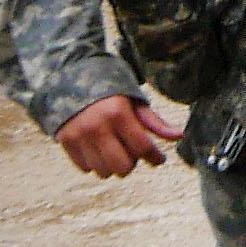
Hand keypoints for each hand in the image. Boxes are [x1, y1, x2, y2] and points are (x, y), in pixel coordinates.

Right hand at [56, 95, 183, 177]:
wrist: (69, 75)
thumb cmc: (108, 86)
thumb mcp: (133, 98)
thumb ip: (154, 121)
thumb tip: (179, 136)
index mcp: (118, 113)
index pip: (142, 148)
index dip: (155, 157)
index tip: (159, 158)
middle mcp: (98, 127)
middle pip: (123, 167)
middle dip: (132, 163)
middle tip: (131, 151)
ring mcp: (80, 136)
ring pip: (104, 171)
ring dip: (112, 165)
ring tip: (113, 148)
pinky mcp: (66, 142)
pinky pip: (86, 168)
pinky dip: (95, 162)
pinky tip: (97, 147)